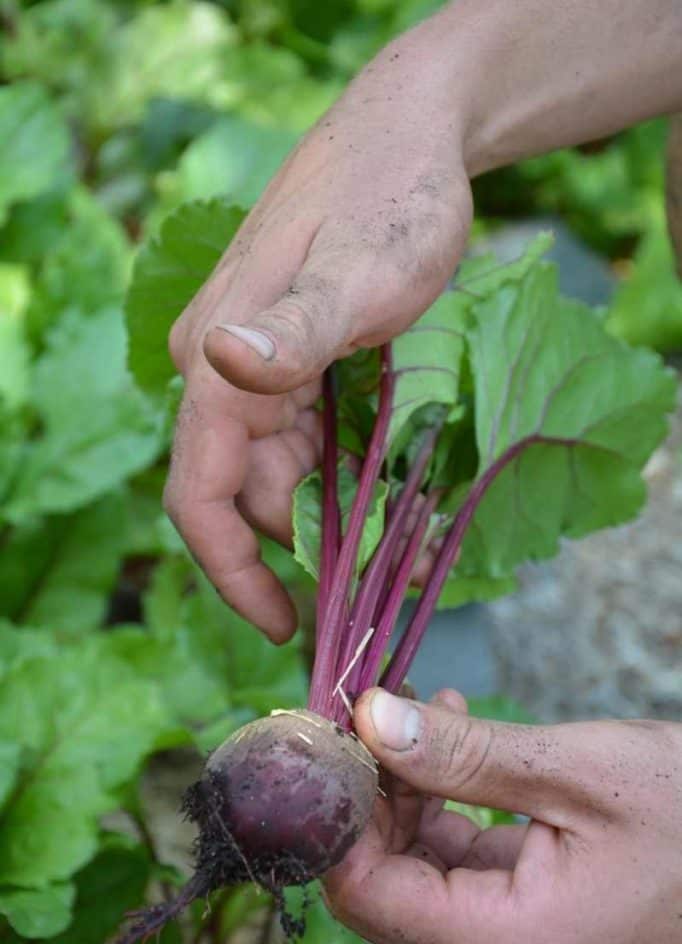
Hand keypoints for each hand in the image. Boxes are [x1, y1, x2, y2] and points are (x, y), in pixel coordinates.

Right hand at [163, 23, 473, 642]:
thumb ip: (294, 328)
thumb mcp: (360, 270)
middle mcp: (229, 375)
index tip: (282, 627)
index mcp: (219, 365)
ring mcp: (264, 371)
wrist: (412, 135)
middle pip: (254, 498)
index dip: (235, 572)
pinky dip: (353, 483)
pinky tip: (397, 505)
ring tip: (406, 555)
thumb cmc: (389, 196)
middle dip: (313, 553)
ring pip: (290, 479)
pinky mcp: (302, 367)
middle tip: (389, 587)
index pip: (202, 495)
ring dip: (340, 523)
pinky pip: (316, 448)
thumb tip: (223, 366)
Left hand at [324, 688, 681, 943]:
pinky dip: (443, 808)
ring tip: (424, 714)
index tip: (335, 735)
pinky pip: (454, 871)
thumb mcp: (573, 771)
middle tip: (374, 712)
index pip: (365, 895)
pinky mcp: (524, 930)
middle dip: (370, 795)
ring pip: (413, 874)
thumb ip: (461, 754)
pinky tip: (454, 744)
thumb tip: (367, 719)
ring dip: (406, 792)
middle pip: (382, 886)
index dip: (338, 813)